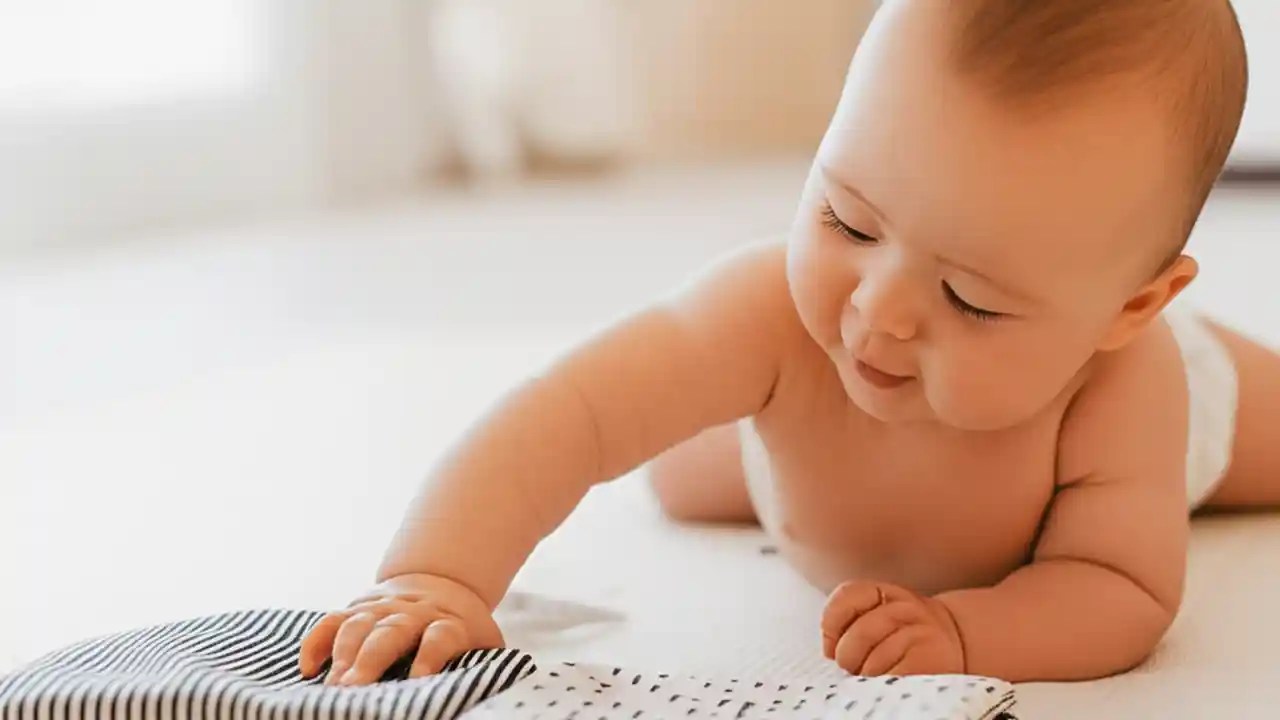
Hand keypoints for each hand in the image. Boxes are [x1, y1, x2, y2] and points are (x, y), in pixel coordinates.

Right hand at [299, 573, 503, 685]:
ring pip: (357, 625)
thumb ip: (479, 667)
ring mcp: (381, 609)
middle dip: (371, 659)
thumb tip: (480, 701)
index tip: (418, 678)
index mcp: (449, 624)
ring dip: (343, 654)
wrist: (442, 583)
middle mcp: (412, 614)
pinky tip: (308, 668)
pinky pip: (330, 621)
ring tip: (334, 686)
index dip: (429, 655)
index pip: (440, 637)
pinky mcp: (356, 608)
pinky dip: (316, 642)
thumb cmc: (462, 631)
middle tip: (355, 688)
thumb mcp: (482, 645)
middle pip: (390, 631)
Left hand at [821, 580, 964, 675]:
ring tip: (877, 676)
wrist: (958, 640)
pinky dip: (887, 684)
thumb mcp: (876, 616)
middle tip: (856, 668)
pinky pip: (895, 677)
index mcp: (883, 593)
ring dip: (869, 675)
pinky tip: (892, 681)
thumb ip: (848, 623)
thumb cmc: (904, 635)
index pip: (847, 597)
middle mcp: (905, 607)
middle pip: (859, 634)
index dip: (832, 624)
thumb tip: (829, 651)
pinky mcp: (932, 659)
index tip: (831, 647)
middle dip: (849, 658)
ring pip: (875, 661)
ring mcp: (922, 631)